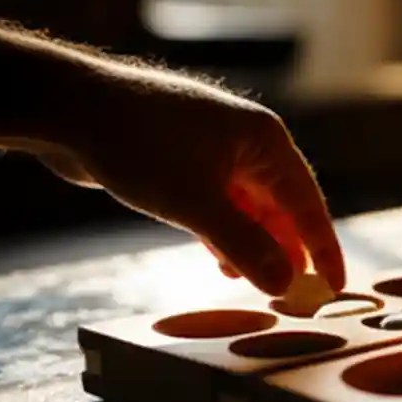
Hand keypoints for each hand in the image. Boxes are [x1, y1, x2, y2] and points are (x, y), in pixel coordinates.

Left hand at [39, 66, 344, 295]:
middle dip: (287, 251)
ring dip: (254, 245)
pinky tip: (221, 260)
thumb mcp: (196, 204)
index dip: (323, 248)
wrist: (69, 106)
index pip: (308, 203)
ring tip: (254, 283)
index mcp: (264, 140)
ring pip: (249, 207)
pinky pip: (220, 202)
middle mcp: (247, 141)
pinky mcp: (185, 158)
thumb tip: (284, 283)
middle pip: (282, 206)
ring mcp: (215, 147)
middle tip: (292, 295)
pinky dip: (226, 232)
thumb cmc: (138, 144)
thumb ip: (245, 246)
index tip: (333, 286)